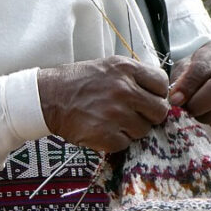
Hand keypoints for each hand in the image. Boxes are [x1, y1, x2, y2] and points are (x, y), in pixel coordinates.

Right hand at [38, 56, 169, 152]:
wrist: (48, 97)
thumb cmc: (77, 82)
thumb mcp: (107, 67)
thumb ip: (134, 77)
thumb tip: (160, 93)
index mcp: (125, 68)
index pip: (162, 84)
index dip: (157, 94)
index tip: (148, 98)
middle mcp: (123, 89)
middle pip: (159, 111)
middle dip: (149, 115)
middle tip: (133, 114)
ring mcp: (115, 113)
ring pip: (143, 130)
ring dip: (131, 129)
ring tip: (112, 120)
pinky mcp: (106, 134)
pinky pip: (125, 144)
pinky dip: (115, 140)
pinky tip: (102, 129)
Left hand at [169, 38, 210, 133]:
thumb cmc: (200, 70)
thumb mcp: (186, 66)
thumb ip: (180, 79)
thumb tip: (176, 99)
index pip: (203, 69)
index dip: (186, 87)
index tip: (175, 100)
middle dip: (197, 105)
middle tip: (187, 109)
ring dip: (206, 117)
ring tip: (199, 112)